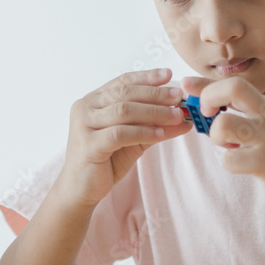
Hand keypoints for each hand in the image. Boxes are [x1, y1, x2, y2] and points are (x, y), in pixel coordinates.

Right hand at [55, 69, 192, 210]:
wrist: (81, 189)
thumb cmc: (105, 161)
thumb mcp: (134, 140)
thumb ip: (154, 126)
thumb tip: (183, 118)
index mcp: (93, 101)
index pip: (122, 82)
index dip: (146, 77)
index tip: (169, 75)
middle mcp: (85, 108)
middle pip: (124, 93)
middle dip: (155, 94)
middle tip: (178, 96)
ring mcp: (84, 125)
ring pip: (123, 111)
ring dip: (154, 112)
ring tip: (176, 116)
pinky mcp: (88, 145)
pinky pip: (120, 133)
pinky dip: (142, 132)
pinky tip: (159, 134)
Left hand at [182, 76, 264, 217]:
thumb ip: (241, 115)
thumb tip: (203, 102)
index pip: (234, 83)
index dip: (205, 84)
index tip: (185, 85)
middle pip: (233, 87)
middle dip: (208, 97)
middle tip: (207, 116)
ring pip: (224, 124)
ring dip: (216, 135)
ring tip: (228, 146)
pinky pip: (230, 159)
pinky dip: (228, 162)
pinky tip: (241, 165)